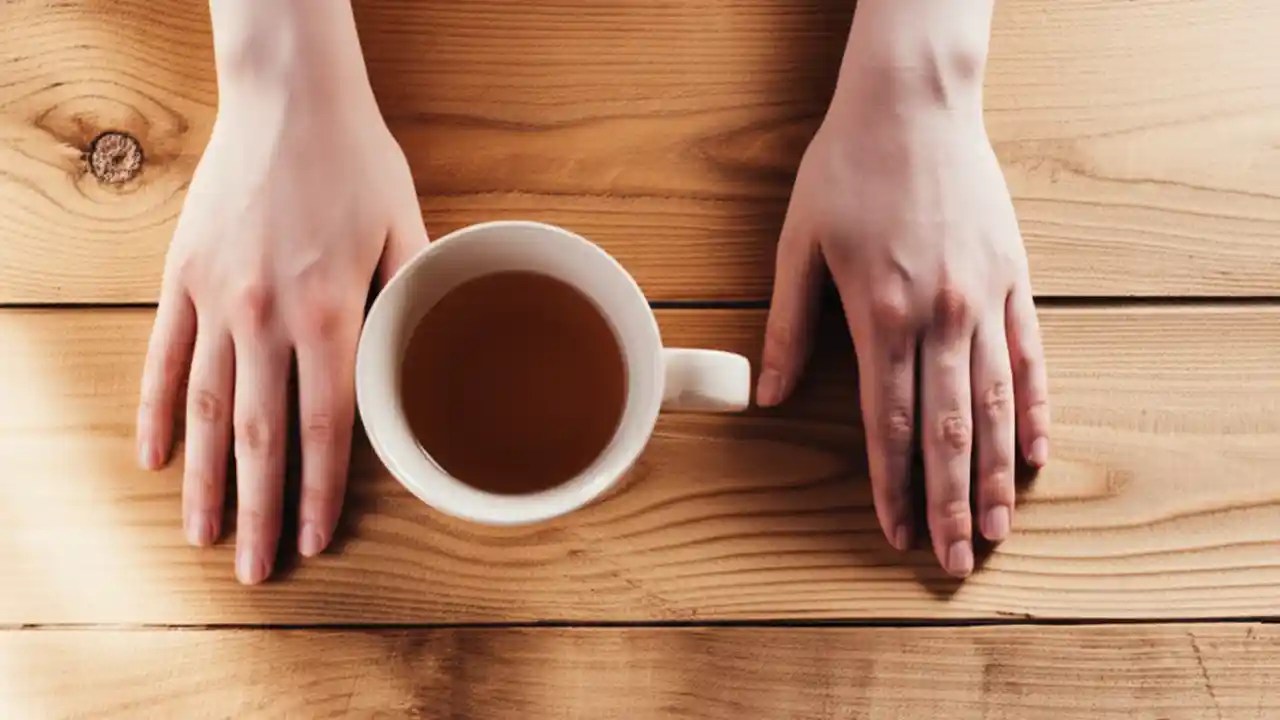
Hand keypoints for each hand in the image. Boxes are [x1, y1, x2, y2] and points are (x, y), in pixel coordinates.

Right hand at [135, 9, 427, 583]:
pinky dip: (155, 412)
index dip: (321, 495)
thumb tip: (425, 365)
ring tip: (203, 537)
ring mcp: (216, 299)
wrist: (289, 97)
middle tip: (255, 573)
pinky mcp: (182, 277)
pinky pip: (164, 358)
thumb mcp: (407, 231)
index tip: (315, 543)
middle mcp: (268, 316)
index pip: (327, 429)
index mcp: (331, 312)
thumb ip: (413, 304)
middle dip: (262, 513)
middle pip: (262, 438)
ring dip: (205, 481)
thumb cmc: (357, 162)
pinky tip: (155, 459)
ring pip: (206, 410)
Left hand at [758, 50, 1049, 577]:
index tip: (897, 535)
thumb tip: (769, 396)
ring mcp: (986, 300)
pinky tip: (1039, 451)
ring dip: (998, 473)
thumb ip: (789, 326)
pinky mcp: (1016, 278)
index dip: (891, 487)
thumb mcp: (798, 244)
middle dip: (950, 504)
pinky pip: (1032, 357)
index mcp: (881, 315)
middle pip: (948, 431)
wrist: (913, 104)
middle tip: (956, 562)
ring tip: (1000, 528)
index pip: (889, 424)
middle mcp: (942, 318)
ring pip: (997, 405)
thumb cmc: (847, 169)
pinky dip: (1037, 408)